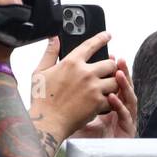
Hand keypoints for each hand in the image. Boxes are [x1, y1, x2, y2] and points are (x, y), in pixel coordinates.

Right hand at [29, 33, 120, 151]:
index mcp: (71, 63)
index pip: (91, 45)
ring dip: (113, 83)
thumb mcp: (40, 72)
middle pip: (111, 64)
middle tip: (107, 71)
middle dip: (111, 67)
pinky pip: (114, 97)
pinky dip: (111, 99)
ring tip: (106, 87)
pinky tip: (104, 100)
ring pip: (116, 80)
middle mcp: (85, 73)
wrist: (48, 121)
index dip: (102, 38)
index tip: (108, 35)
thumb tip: (54, 38)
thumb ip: (50, 53)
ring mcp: (94, 88)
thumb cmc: (42, 98)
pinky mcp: (99, 102)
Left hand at [71, 57, 136, 139]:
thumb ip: (75, 96)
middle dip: (122, 72)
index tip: (112, 55)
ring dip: (125, 86)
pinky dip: (119, 106)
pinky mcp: (127, 129)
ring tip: (118, 74)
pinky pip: (125, 115)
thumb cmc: (89, 136)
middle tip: (118, 60)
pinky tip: (112, 98)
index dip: (115, 69)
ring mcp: (126, 118)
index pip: (115, 82)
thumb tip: (64, 79)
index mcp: (112, 102)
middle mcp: (122, 108)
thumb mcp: (79, 112)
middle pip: (125, 86)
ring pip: (129, 98)